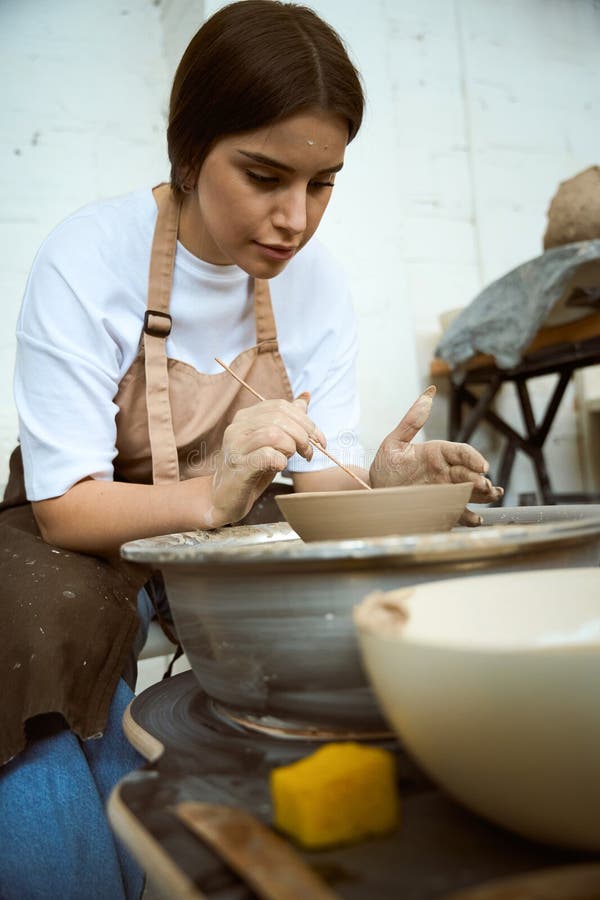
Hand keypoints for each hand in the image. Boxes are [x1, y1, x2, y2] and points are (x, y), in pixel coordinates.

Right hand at [207, 393, 324, 526]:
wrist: (225, 498)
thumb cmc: (251, 469)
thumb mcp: (272, 442)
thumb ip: (288, 420)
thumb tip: (306, 396)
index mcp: (246, 417)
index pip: (281, 406)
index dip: (305, 421)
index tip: (319, 439)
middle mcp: (237, 427)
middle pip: (279, 418)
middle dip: (302, 435)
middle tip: (308, 453)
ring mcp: (235, 446)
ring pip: (273, 433)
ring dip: (291, 447)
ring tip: (291, 459)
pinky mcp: (238, 467)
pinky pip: (267, 455)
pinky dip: (280, 461)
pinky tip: (279, 467)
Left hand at [369, 386, 502, 525]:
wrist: (373, 493)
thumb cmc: (385, 467)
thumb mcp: (394, 442)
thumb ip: (411, 421)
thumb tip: (429, 393)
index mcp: (438, 454)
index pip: (462, 452)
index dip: (473, 458)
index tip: (481, 466)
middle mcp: (445, 472)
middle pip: (470, 474)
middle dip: (480, 479)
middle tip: (485, 485)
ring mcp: (445, 492)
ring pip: (471, 493)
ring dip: (483, 495)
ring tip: (490, 496)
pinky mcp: (442, 509)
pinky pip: (459, 513)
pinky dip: (469, 516)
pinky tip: (474, 519)